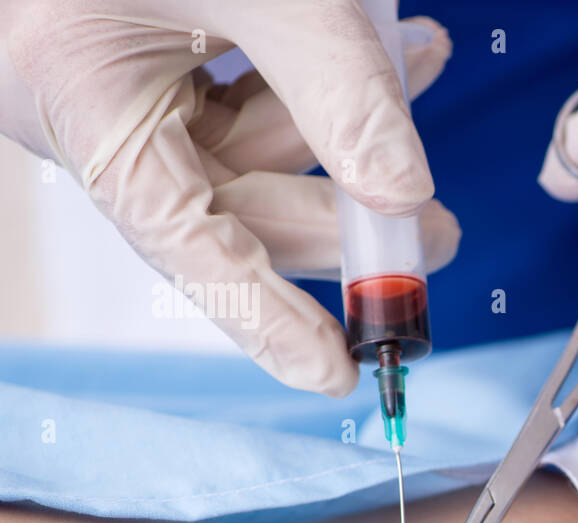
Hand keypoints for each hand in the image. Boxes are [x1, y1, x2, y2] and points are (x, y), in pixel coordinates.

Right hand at [0, 0, 460, 396]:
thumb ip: (336, 88)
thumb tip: (404, 191)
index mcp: (87, 112)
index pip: (192, 255)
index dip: (269, 324)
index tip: (340, 376)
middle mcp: (99, 113)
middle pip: (238, 206)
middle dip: (347, 213)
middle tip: (440, 229)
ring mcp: (124, 78)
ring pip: (251, 142)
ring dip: (346, 124)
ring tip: (428, 64)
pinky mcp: (150, 43)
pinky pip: (243, 85)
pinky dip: (317, 74)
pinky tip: (390, 41)